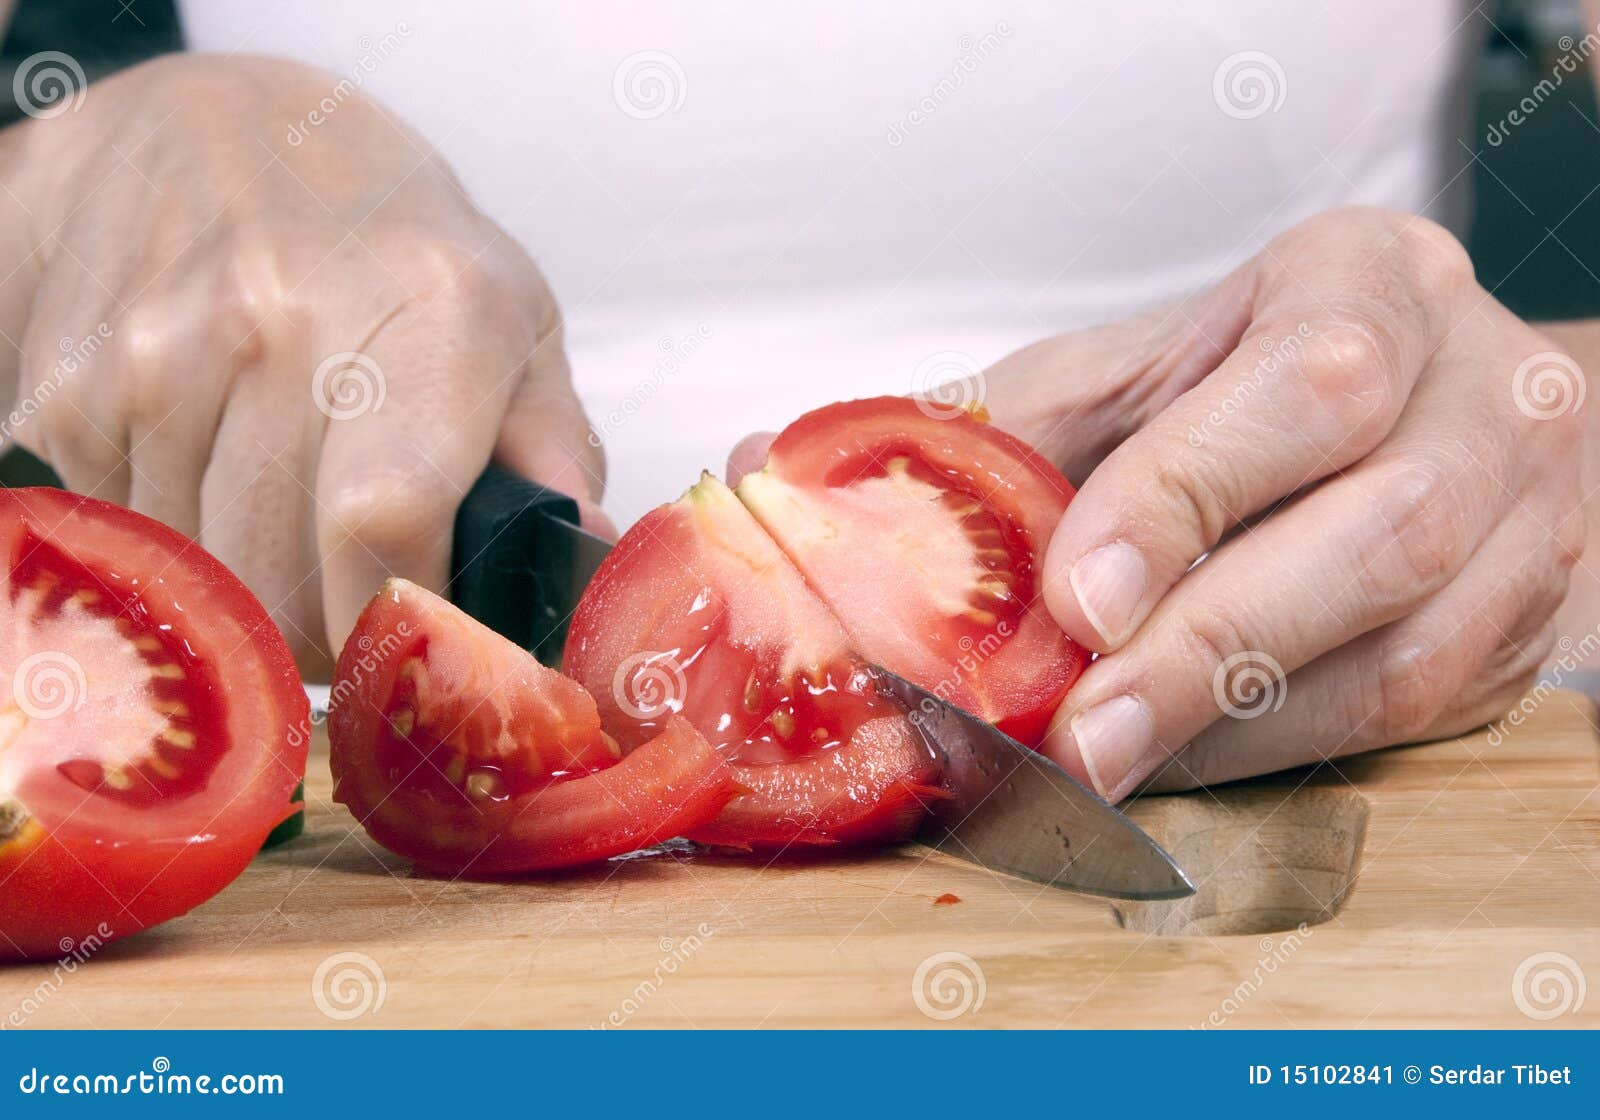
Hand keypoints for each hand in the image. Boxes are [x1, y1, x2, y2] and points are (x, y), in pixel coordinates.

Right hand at [0, 55, 606, 674]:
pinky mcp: (69, 384)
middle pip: (281, 579)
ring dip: (252, 583)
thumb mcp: (510, 319)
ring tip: (291, 502)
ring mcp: (158, 350)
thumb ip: (552, 447)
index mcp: (426, 309)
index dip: (393, 615)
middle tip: (358, 592)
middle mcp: (280, 320)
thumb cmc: (393, 244)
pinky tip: (219, 458)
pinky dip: (180, 534)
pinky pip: (130, 534)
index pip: (383, 519)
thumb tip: (580, 551)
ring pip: (201, 573)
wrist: (214, 135)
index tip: (415, 640)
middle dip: (327, 628)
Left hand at [983, 207, 1585, 798]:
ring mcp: (1528, 511)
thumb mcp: (1112, 378)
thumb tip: (816, 500)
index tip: (1079, 598)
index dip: (1192, 495)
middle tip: (1081, 729)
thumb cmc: (1218, 394)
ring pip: (1411, 644)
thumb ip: (1001, 433)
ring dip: (1238, 722)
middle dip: (1211, 644)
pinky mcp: (1519, 624)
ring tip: (1106, 760)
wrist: (1392, 424)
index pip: (1312, 378)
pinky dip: (1280, 748)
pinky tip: (1179, 755)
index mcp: (1369, 278)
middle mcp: (1483, 383)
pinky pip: (1413, 712)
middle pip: (1385, 526)